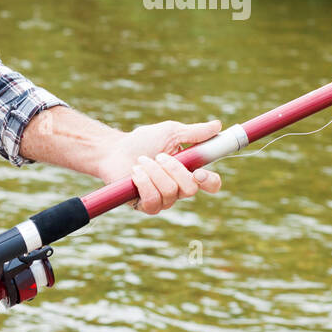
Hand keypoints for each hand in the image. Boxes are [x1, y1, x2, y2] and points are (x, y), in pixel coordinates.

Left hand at [98, 119, 223, 213]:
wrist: (114, 150)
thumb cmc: (143, 140)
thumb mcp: (171, 131)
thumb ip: (195, 132)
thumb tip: (217, 125)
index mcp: (189, 171)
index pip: (211, 184)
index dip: (210, 181)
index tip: (199, 171)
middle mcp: (179, 189)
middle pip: (191, 189)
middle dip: (174, 169)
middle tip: (159, 156)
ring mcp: (163, 200)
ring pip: (170, 193)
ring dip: (154, 172)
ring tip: (142, 160)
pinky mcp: (146, 206)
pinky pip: (153, 200)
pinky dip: (143, 182)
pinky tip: (135, 173)